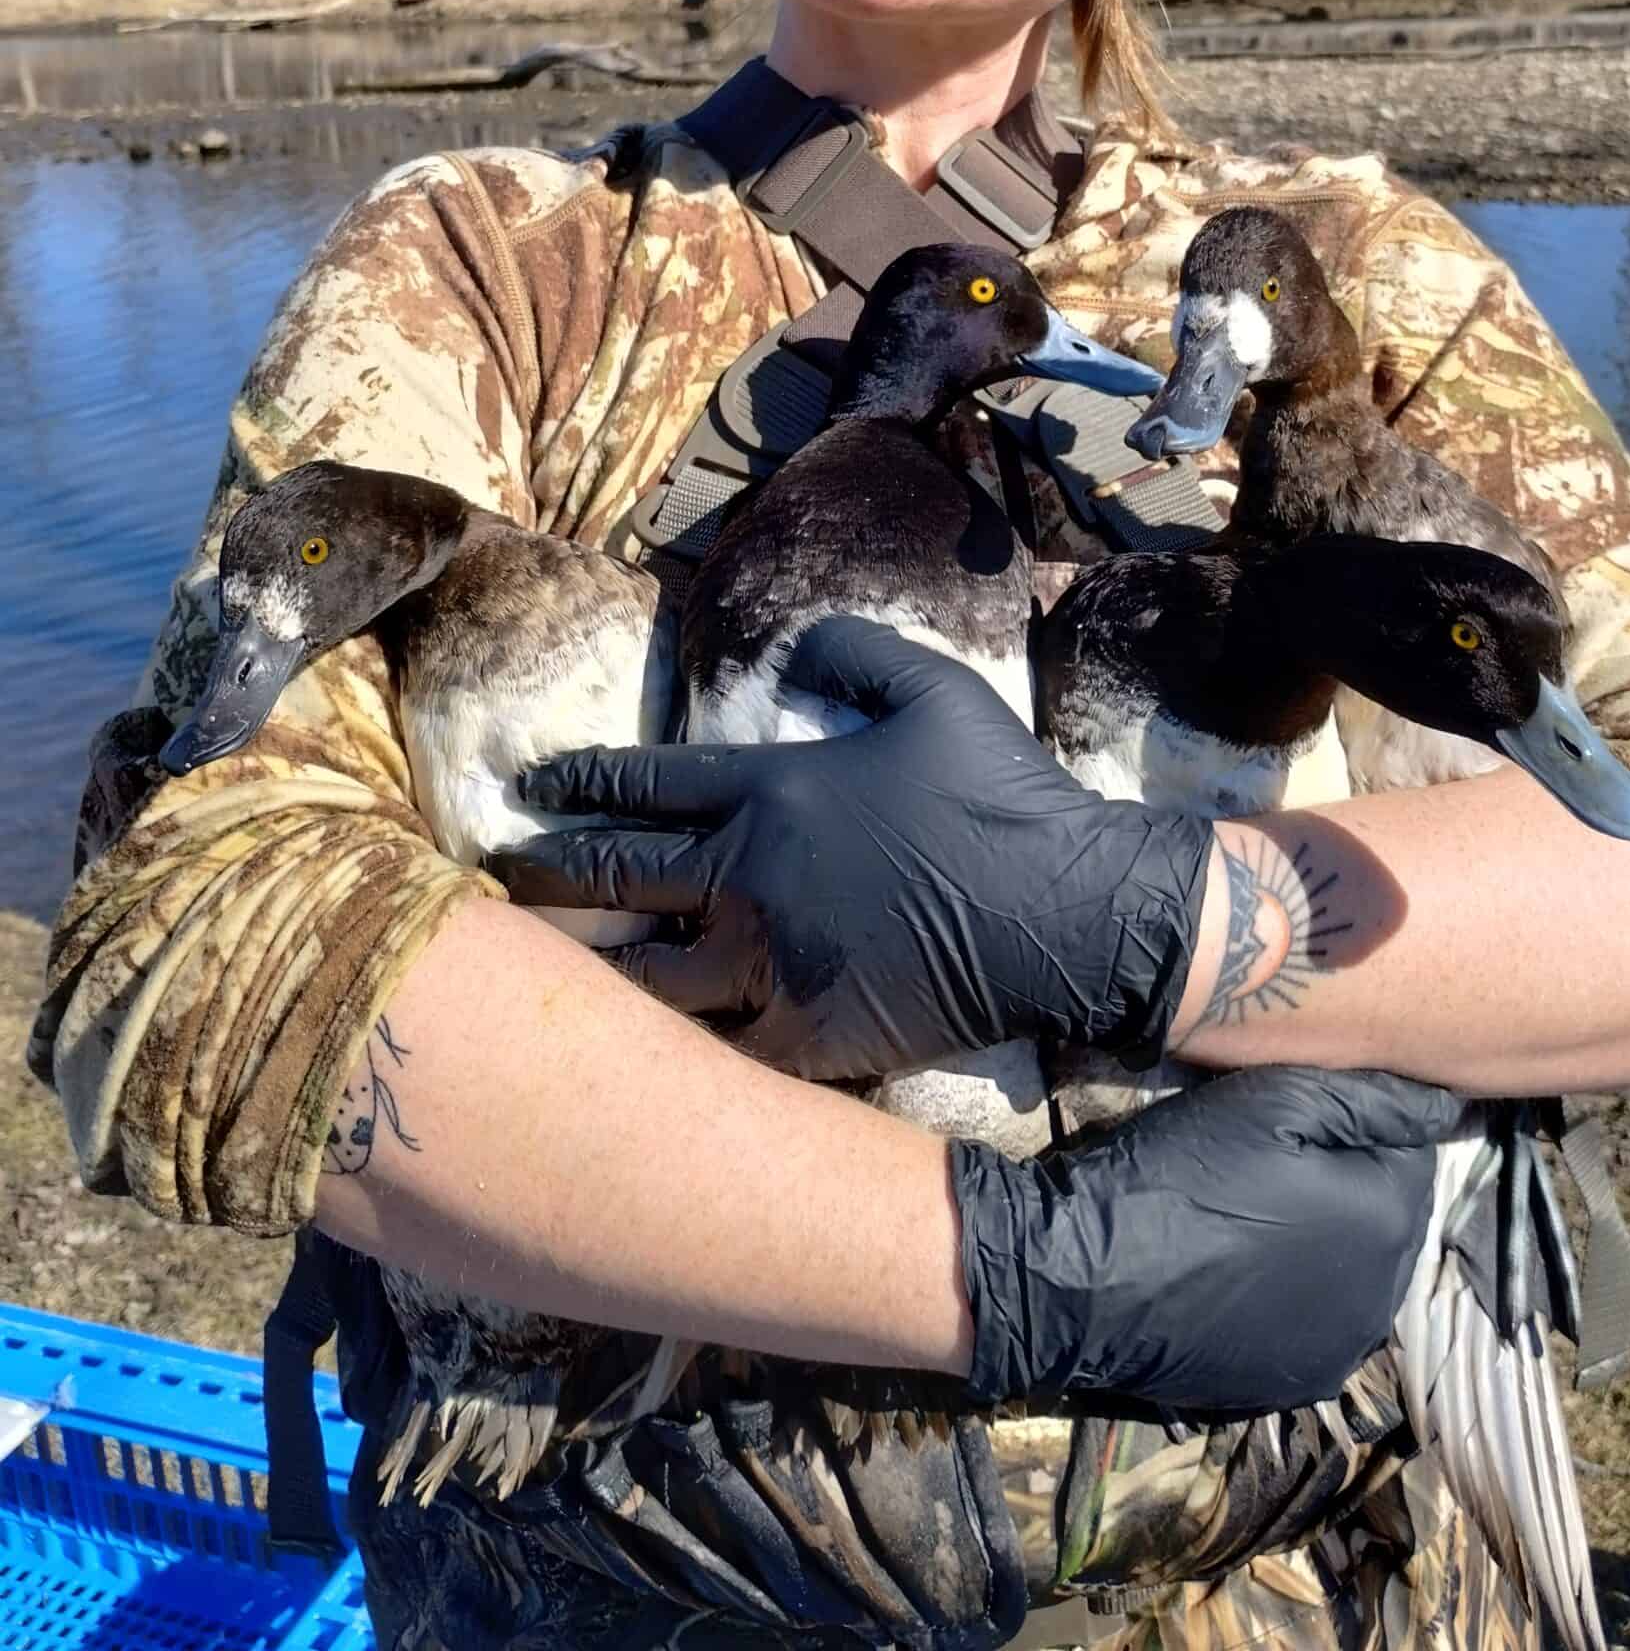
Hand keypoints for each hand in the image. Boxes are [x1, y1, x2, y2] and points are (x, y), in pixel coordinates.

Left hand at [489, 615, 1212, 1081]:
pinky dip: (673, 1049)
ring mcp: (771, 966)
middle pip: (615, 879)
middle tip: (494, 881)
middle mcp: (751, 879)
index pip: (647, 784)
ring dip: (589, 973)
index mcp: (774, 792)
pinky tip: (637, 1056)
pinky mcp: (804, 1041)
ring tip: (540, 978)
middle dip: (544, 876)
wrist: (1065, 913)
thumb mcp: (934, 690)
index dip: (581, 781)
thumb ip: (855, 652)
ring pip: (644, 979)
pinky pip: (713, 1051)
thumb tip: (795, 645)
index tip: (532, 786)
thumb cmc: (998, 796)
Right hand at [954, 1064, 1464, 1415]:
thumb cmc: (1185, 1173)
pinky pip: (1319, 1319)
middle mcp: (1385, 1298)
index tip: (1299, 1114)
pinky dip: (1297, 1291)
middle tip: (1274, 1158)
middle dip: (1349, 1184)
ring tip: (1255, 1212)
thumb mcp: (1276, 1102)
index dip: (1355, 1125)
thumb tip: (1449, 1104)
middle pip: (1387, 1215)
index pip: (1408, 1152)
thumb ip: (1374, 1100)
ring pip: (1356, 1270)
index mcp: (1390, 1221)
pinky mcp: (1293, 1382)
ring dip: (1327, 1240)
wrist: (1090, 1277)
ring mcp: (1339, 1349)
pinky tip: (1244, 1268)